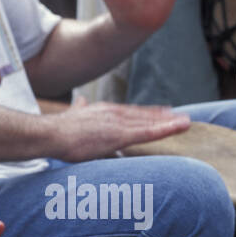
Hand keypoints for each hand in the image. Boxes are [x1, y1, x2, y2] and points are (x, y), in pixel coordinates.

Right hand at [46, 96, 190, 162]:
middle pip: (144, 115)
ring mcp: (118, 123)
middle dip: (163, 116)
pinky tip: (177, 127)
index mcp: (105, 110)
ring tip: (185, 123)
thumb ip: (80, 107)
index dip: (149, 112)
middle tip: (182, 118)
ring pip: (149, 123)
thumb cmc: (58, 129)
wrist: (50, 133)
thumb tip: (80, 101)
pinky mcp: (118, 135)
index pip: (131, 111)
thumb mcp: (73, 113)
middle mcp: (114, 113)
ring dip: (169, 122)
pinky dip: (164, 129)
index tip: (164, 112)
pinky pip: (147, 132)